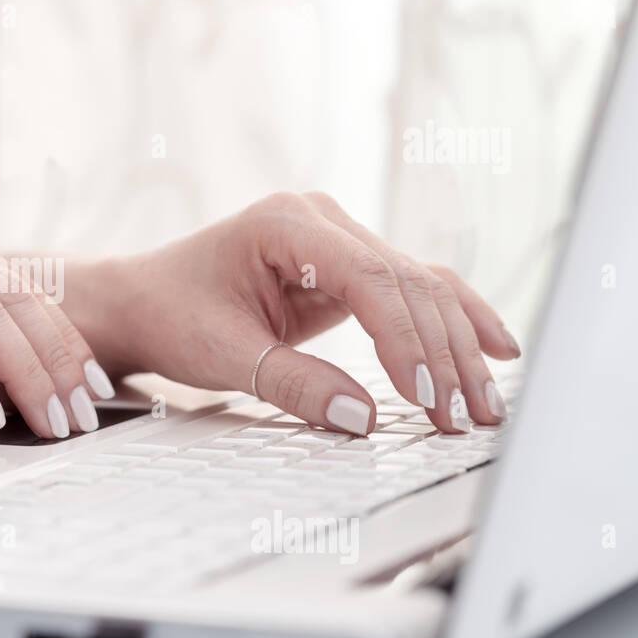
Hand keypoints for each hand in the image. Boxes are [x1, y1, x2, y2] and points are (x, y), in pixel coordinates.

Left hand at [101, 192, 520, 434]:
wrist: (143, 300)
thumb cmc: (173, 314)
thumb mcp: (224, 354)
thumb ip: (292, 383)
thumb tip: (362, 417)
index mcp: (285, 223)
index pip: (367, 278)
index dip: (405, 340)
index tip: (426, 397)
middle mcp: (320, 220)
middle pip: (405, 282)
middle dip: (442, 353)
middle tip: (466, 418)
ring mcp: (336, 239)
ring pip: (418, 287)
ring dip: (457, 344)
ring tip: (486, 403)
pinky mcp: (345, 266)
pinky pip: (408, 292)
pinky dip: (449, 323)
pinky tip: (494, 351)